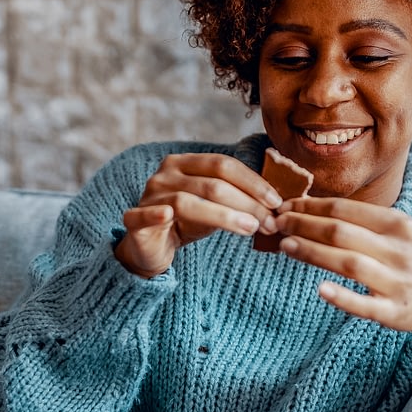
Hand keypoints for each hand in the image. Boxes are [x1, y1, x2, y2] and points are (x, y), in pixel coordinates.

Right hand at [115, 153, 281, 277]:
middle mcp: (165, 174)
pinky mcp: (134, 220)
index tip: (277, 202)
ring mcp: (149, 196)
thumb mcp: (214, 206)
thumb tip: (276, 206)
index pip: (223, 165)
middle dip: (246, 203)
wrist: (150, 248)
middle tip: (270, 222)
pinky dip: (155, 214)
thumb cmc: (186, 223)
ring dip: (224, 216)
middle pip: (211, 183)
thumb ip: (238, 200)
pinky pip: (144, 215)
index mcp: (185, 163)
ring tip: (251, 229)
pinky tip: (168, 215)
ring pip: (188, 201)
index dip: (252, 182)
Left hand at [274, 197, 411, 354]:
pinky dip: (343, 297)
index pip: (344, 209)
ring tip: (286, 246)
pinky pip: (366, 304)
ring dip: (314, 254)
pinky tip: (320, 289)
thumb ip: (359, 221)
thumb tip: (309, 209)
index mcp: (396, 224)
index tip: (284, 206)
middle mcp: (398, 250)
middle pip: (342, 233)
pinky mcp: (395, 312)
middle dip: (304, 225)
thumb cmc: (408, 262)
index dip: (310, 207)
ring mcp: (397, 282)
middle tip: (276, 223)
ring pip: (349, 263)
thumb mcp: (395, 232)